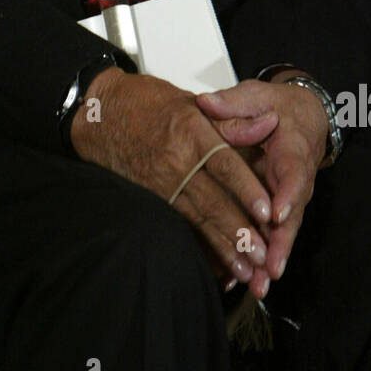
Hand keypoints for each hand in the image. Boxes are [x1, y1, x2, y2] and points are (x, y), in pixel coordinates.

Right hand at [71, 68, 277, 288]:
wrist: (98, 114)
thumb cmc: (146, 103)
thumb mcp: (191, 101)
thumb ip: (232, 119)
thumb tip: (272, 122)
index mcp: (190, 130)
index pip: (224, 164)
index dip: (246, 189)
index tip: (266, 211)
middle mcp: (176, 159)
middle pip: (213, 200)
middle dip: (239, 231)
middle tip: (263, 255)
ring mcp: (160, 182)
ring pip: (197, 219)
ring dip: (222, 247)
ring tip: (245, 270)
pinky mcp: (150, 197)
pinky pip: (179, 225)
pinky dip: (199, 247)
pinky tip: (215, 265)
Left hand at [197, 77, 327, 294]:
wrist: (301, 117)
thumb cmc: (276, 106)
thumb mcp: (256, 96)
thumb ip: (233, 103)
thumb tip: (205, 102)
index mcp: (293, 150)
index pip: (294, 173)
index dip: (287, 195)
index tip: (277, 214)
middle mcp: (295, 181)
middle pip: (292, 216)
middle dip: (280, 244)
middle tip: (269, 269)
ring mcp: (288, 199)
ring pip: (281, 234)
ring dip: (270, 261)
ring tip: (257, 286)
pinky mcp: (277, 210)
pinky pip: (270, 237)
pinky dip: (259, 260)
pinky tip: (244, 283)